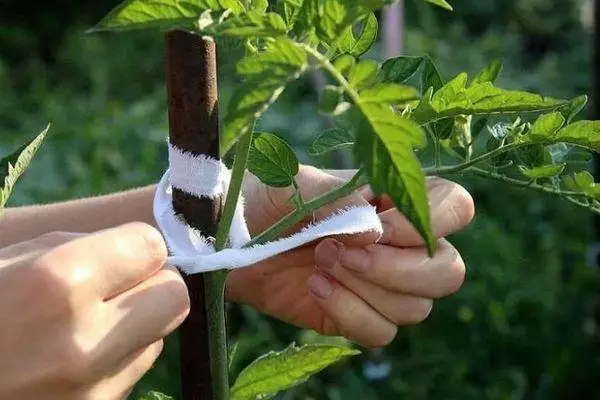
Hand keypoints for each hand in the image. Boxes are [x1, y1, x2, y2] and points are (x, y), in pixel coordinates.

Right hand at [0, 223, 188, 399]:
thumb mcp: (3, 261)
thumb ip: (73, 249)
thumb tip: (133, 250)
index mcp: (57, 284)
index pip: (152, 247)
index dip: (136, 246)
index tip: (120, 250)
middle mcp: (83, 341)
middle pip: (173, 298)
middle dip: (151, 284)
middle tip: (117, 285)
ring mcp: (89, 391)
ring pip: (155, 339)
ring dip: (132, 326)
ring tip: (79, 327)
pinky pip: (129, 375)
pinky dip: (113, 361)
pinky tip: (68, 360)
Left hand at [226, 166, 473, 347]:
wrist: (229, 239)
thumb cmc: (266, 199)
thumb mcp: (296, 185)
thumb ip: (339, 201)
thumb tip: (376, 234)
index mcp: (395, 200)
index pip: (455, 208)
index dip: (427, 223)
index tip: (376, 226)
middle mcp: (399, 244)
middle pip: (448, 271)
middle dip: (396, 269)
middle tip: (336, 251)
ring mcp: (382, 284)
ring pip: (417, 307)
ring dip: (364, 289)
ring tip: (318, 263)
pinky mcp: (357, 315)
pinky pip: (382, 333)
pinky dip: (350, 315)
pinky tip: (315, 288)